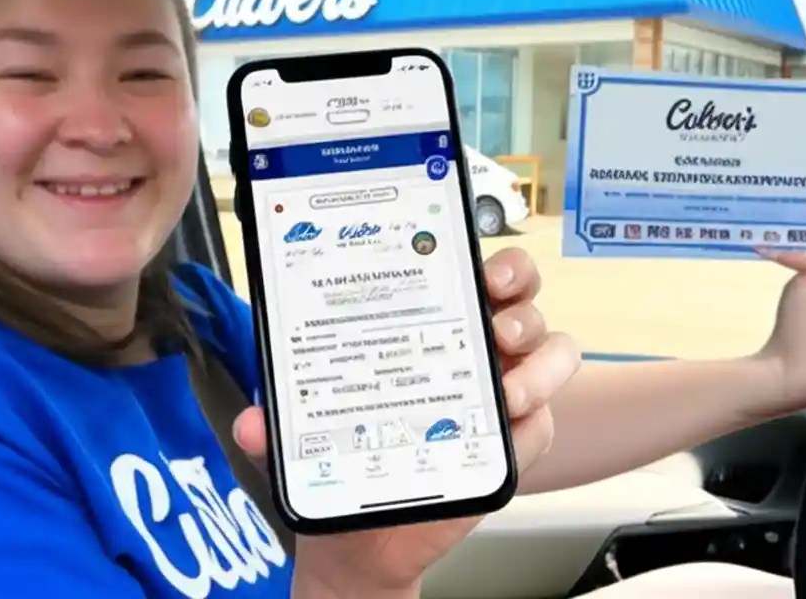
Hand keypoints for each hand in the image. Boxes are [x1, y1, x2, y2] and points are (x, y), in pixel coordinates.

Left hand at [232, 247, 580, 596]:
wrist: (360, 542)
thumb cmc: (344, 461)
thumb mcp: (303, 436)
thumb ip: (276, 427)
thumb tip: (251, 422)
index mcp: (433, 327)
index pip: (482, 276)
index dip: (496, 263)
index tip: (481, 269)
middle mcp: (477, 352)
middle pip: (527, 303)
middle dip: (522, 302)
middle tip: (495, 322)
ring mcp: (503, 397)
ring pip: (554, 356)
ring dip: (538, 366)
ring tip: (505, 389)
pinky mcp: (514, 447)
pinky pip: (543, 427)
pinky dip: (532, 427)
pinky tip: (507, 431)